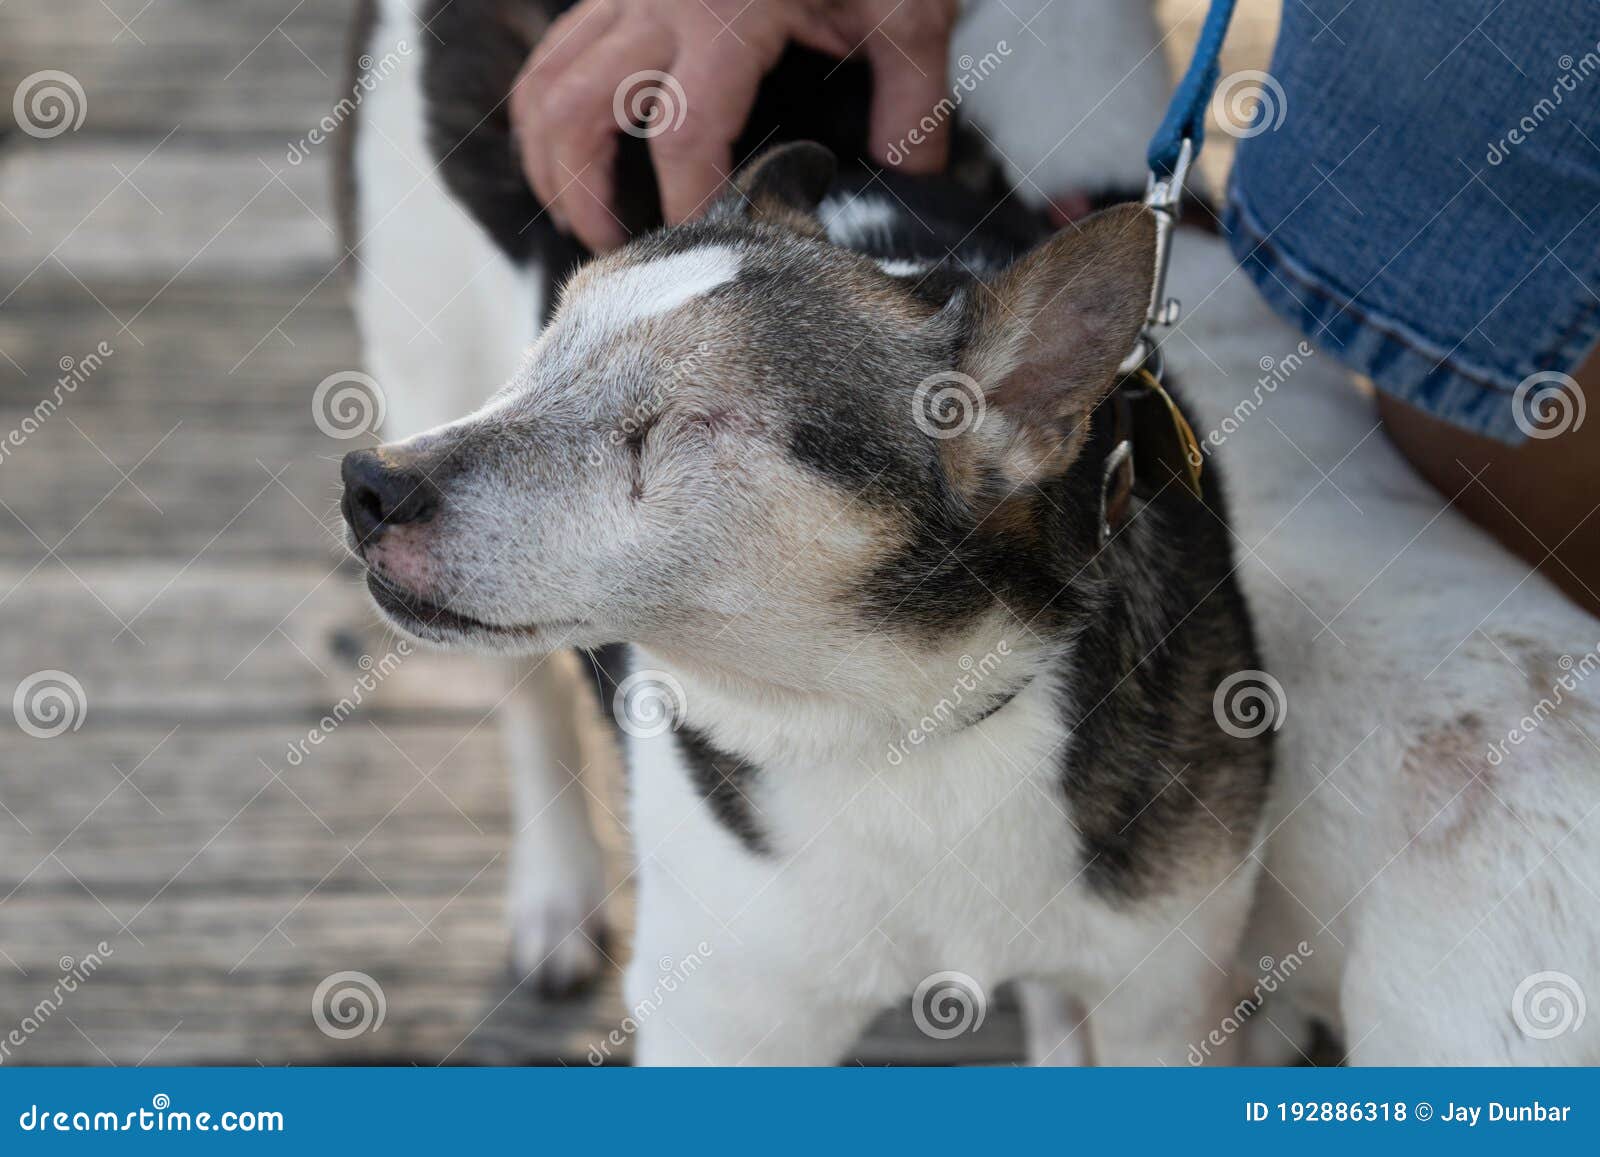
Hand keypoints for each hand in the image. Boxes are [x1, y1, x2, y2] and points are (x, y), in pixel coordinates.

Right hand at [509, 0, 958, 250]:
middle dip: (584, 196)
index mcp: (724, 11)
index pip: (682, 133)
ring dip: (548, 161)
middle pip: (577, 113)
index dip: (685, 204)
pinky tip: (570, 155)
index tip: (704, 250)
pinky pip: (553, 54)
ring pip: (545, 82)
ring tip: (582, 217)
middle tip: (618, 253)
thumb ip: (911, 99)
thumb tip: (911, 180)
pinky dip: (546, 112)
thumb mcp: (905, 10)